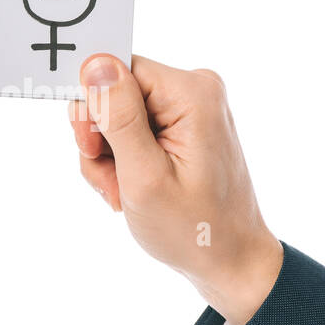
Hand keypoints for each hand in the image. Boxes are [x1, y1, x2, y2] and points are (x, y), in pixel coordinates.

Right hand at [68, 53, 283, 324]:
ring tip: (126, 194)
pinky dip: (123, 162)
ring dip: (109, 158)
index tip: (92, 150)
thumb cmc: (193, 230)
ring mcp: (190, 107)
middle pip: (114, 93)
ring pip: (117, 115)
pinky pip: (133, 129)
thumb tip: (95, 62)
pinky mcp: (183, 124)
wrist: (231, 262)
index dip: (93, 108)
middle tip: (113, 184)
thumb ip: (118, 117)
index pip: (115, 69)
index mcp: (191, 93)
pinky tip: (133, 191)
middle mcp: (195, 89)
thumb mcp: (145, 177)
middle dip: (101, 141)